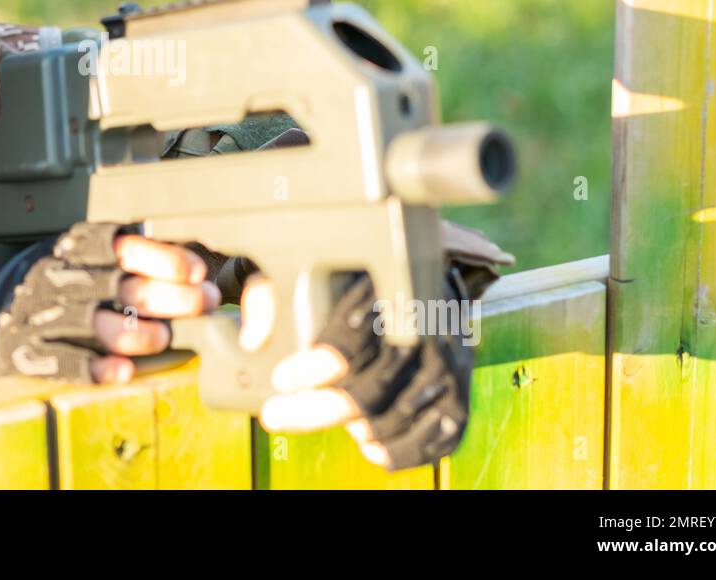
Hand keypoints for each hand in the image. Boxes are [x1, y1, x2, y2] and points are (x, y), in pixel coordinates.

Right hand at [0, 222, 219, 383]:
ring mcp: (47, 316)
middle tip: (203, 303)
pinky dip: (99, 369)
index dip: (165, 258)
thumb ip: (134, 257)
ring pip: (98, 325)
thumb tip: (194, 268)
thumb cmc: (66, 283)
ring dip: (139, 333)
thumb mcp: (91, 257)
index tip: (197, 271)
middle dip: (172, 298)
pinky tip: (125, 370)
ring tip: (163, 337)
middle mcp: (63, 279)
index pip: (124, 248)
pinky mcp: (34, 353)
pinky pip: (69, 363)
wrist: (5, 310)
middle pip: (124, 287)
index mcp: (78, 251)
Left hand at [241, 269, 474, 470]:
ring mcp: (450, 358)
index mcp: (388, 283)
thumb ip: (273, 295)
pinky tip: (372, 448)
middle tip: (278, 415)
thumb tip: (254, 339)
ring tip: (328, 421)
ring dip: (362, 428)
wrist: (417, 277)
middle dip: (324, 407)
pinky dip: (405, 449)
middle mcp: (426, 321)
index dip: (319, 362)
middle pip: (379, 378)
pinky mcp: (461, 388)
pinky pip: (441, 433)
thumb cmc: (351, 277)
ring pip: (407, 410)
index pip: (358, 329)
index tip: (283, 379)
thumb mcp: (304, 267)